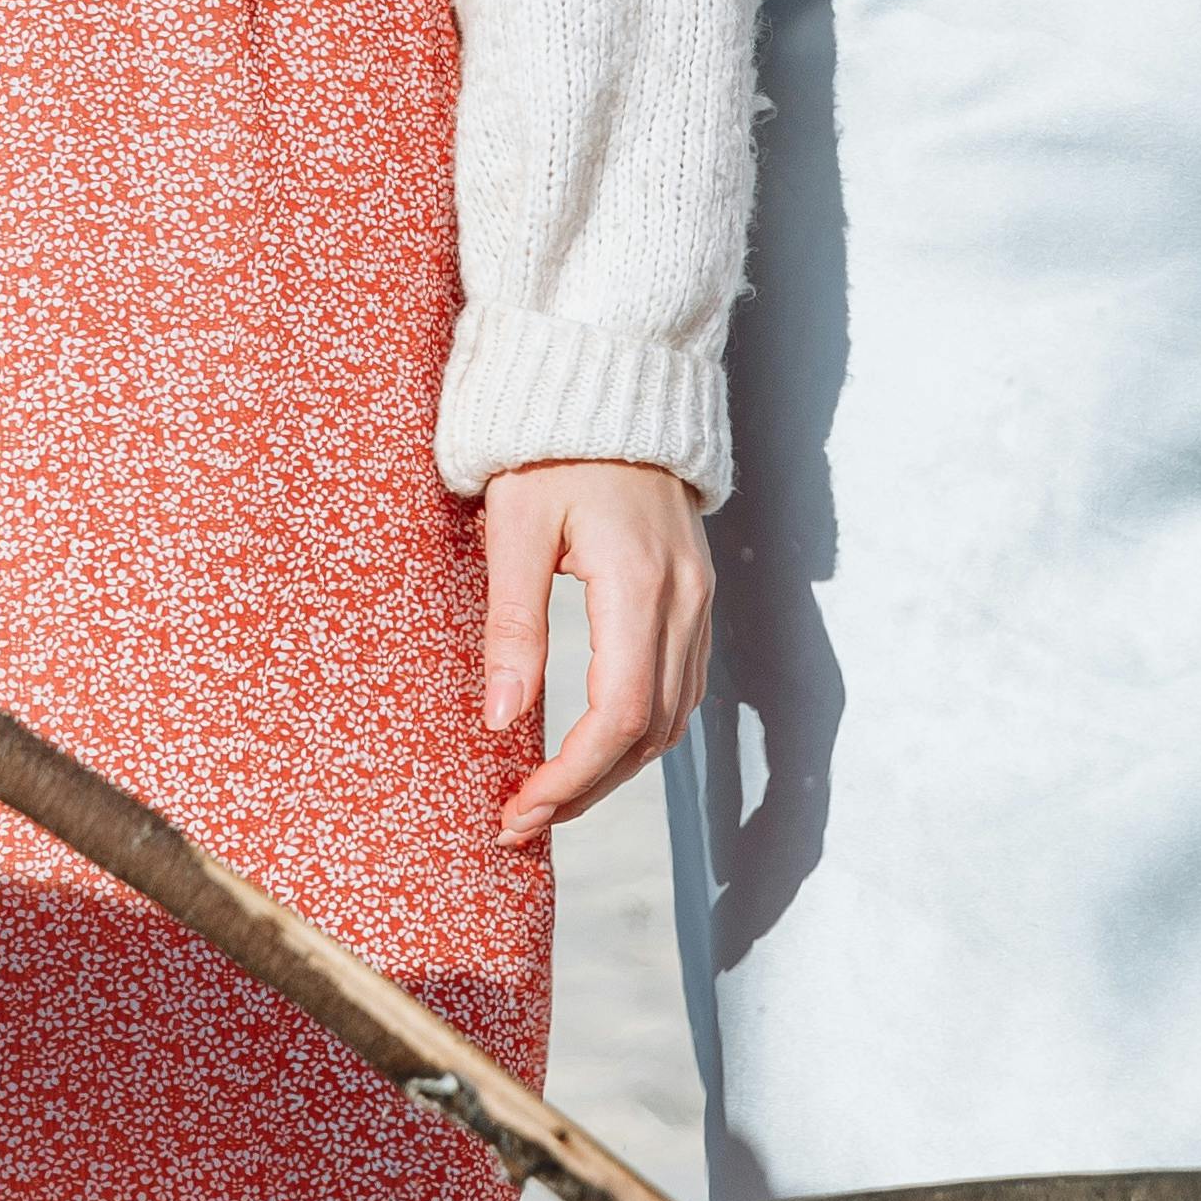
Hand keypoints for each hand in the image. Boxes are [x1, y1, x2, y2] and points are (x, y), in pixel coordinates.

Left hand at [479, 459, 709, 847]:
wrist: (615, 380)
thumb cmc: (552, 446)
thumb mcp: (515, 527)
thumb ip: (513, 625)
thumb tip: (500, 720)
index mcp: (638, 584)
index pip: (616, 717)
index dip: (570, 779)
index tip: (517, 810)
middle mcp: (684, 599)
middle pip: (650, 733)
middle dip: (586, 789)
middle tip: (520, 820)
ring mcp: (699, 597)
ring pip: (672, 718)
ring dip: (615, 768)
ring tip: (549, 796)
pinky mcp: (696, 592)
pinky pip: (681, 686)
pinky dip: (640, 730)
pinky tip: (593, 744)